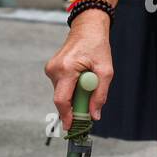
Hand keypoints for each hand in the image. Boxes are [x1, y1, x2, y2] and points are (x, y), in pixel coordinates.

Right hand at [44, 12, 112, 128]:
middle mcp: (54, 69)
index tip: (72, 128)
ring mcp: (51, 68)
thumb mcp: (106, 71)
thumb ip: (100, 95)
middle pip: (61, 99)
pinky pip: (61, 86)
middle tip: (90, 105)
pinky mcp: (51, 69)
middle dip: (75, 106)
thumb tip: (94, 115)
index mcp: (66, 68)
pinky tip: (80, 77)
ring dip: (74, 95)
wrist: (87, 28)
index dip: (67, 116)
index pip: (62, 100)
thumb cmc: (97, 46)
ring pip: (61, 93)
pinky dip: (71, 88)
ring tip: (88, 81)